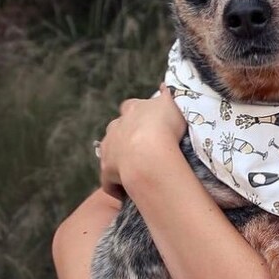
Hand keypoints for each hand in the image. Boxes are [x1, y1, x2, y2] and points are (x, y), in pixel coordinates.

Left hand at [97, 85, 185, 199]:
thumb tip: (166, 85)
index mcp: (133, 109)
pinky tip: (127, 193)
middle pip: (117, 129)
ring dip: (120, 159)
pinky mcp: (107, 170)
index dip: (137, 114)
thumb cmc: (164, 125)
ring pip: (110, 152)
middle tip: (143, 148)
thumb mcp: (171, 103)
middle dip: (125, 136)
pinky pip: (109, 181)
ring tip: (135, 170)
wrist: (149, 152)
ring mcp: (109, 147)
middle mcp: (116, 126)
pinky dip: (116, 186)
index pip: (131, 107)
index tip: (147, 122)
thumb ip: (168, 94)